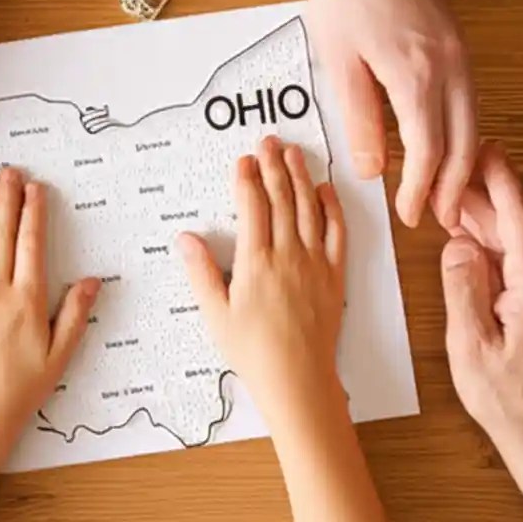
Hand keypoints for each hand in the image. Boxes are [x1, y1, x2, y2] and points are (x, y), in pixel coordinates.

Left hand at [0, 168, 100, 465]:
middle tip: (10, 172)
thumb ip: (75, 314)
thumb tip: (93, 280)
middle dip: (8, 198)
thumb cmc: (20, 391)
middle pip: (2, 234)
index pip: (31, 243)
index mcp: (27, 300)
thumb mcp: (59, 355)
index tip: (35, 189)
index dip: (33, 211)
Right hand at [177, 136, 347, 423]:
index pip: (252, 206)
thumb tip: (186, 238)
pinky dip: (332, 208)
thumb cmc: (253, 353)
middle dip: (274, 166)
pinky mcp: (334, 276)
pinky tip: (325, 190)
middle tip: (269, 141)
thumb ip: (201, 272)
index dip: (247, 178)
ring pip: (309, 208)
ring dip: (301, 177)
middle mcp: (288, 255)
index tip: (243, 159)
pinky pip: (337, 233)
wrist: (298, 380)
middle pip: (281, 198)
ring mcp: (315, 263)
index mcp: (255, 262)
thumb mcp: (215, 314)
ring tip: (294, 153)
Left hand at [308, 0, 476, 229]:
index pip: (428, 152)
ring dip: (463, 162)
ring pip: (474, 122)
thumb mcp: (339, 64)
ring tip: (448, 192)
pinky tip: (448, 145)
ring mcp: (459, 54)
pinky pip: (469, 99)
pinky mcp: (456, 44)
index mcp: (417, 76)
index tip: (411, 213)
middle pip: (464, 144)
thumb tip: (374, 168)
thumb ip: (360, 120)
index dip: (421, 190)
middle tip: (441, 217)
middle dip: (455, 187)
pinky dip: (463, 131)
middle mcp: (449, 66)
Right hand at [440, 143, 522, 457]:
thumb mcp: (470, 343)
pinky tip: (462, 234)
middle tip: (439, 170)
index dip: (496, 175)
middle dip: (477, 190)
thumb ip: (463, 287)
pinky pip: (513, 252)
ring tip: (441, 196)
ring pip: (512, 232)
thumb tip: (457, 244)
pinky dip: (487, 237)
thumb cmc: (509, 396)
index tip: (479, 144)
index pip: (516, 211)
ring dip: (479, 214)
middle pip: (513, 215)